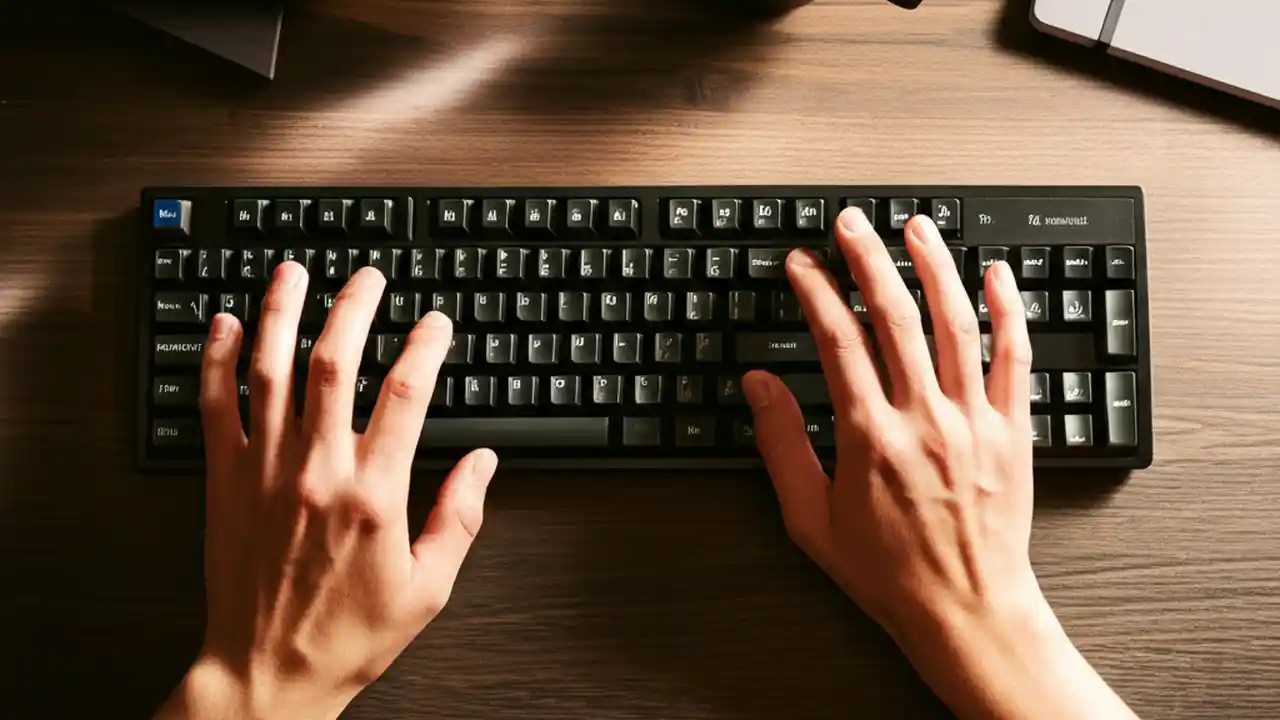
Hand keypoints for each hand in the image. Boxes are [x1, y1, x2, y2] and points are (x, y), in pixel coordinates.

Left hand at [156, 264, 496, 719]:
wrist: (267, 673)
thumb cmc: (346, 636)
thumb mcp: (428, 586)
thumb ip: (460, 517)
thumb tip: (484, 463)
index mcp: (374, 494)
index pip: (406, 394)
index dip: (425, 346)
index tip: (435, 324)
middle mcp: (316, 471)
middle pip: (335, 363)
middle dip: (354, 307)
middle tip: (367, 278)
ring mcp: (263, 471)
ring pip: (270, 370)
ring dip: (280, 313)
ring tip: (292, 274)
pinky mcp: (223, 482)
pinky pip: (213, 407)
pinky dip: (213, 360)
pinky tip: (221, 326)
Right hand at [744, 208, 1135, 719]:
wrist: (965, 609)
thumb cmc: (889, 571)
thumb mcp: (810, 516)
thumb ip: (782, 444)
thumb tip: (758, 386)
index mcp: (871, 437)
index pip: (838, 341)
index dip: (816, 292)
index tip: (802, 264)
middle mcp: (925, 419)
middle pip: (895, 317)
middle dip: (869, 259)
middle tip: (853, 223)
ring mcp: (974, 421)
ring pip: (956, 324)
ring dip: (935, 267)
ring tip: (917, 228)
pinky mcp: (1012, 430)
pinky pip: (1015, 358)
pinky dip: (1008, 311)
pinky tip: (997, 276)